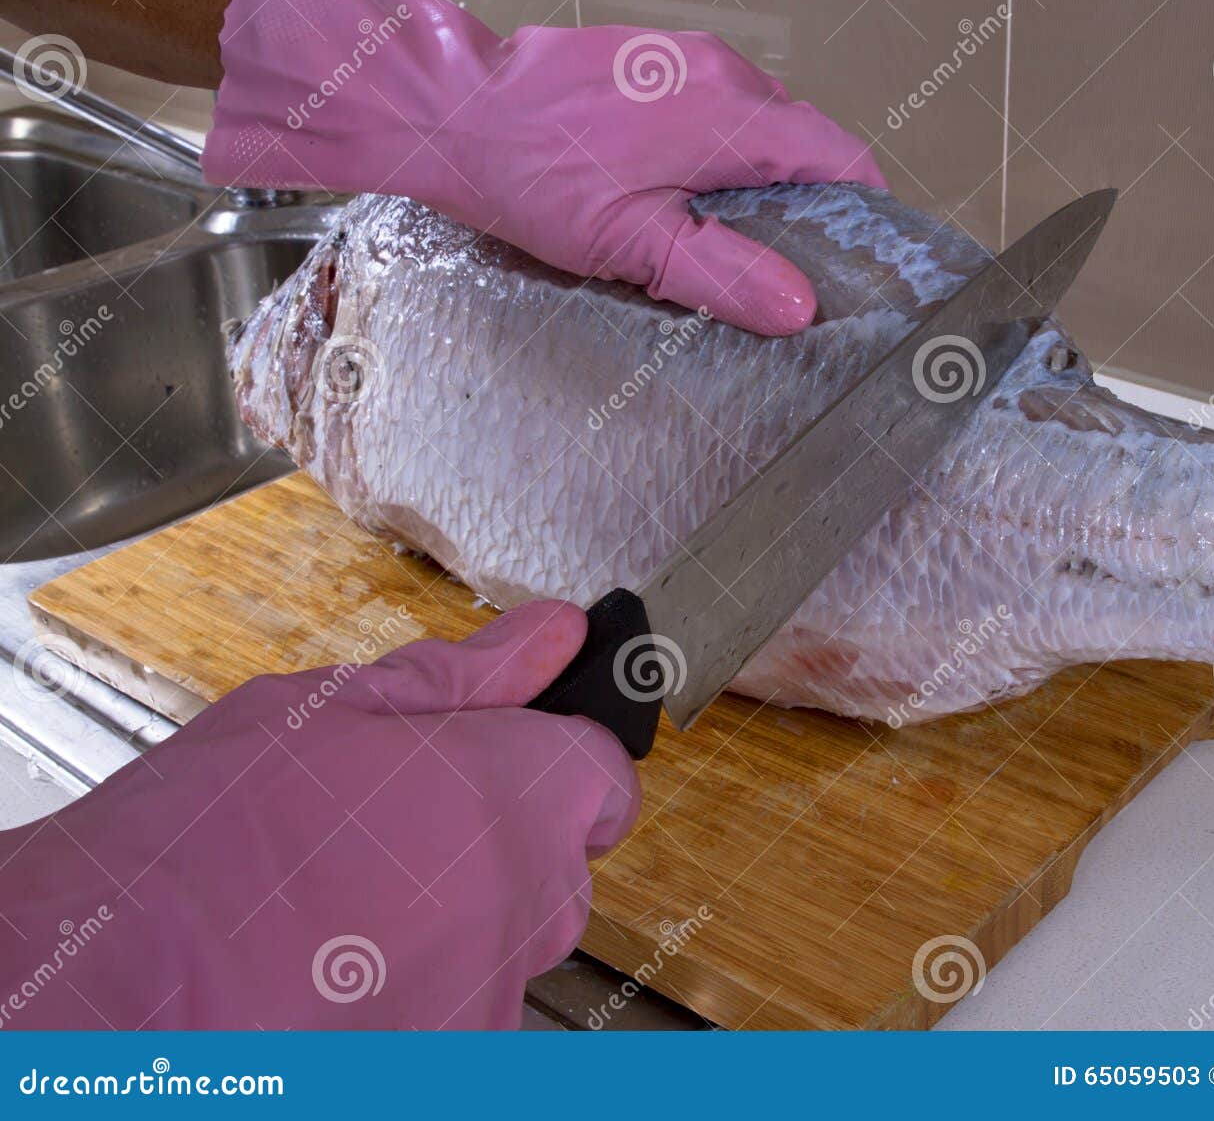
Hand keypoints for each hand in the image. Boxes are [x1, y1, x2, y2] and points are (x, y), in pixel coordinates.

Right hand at [0, 601, 637, 1029]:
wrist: (120, 988)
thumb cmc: (209, 844)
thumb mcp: (329, 712)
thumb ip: (463, 677)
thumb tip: (547, 637)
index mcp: (519, 796)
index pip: (603, 772)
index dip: (552, 757)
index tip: (504, 754)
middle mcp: (532, 904)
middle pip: (555, 863)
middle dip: (492, 842)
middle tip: (386, 830)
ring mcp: (495, 999)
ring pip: (503, 945)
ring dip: (448, 925)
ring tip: (341, 908)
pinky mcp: (453, 1067)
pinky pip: (458, 1011)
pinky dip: (413, 994)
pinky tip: (333, 974)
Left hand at [202, 0, 885, 335]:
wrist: (454, 110)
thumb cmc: (534, 171)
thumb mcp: (634, 243)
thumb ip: (724, 273)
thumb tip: (799, 307)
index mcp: (734, 114)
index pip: (843, 159)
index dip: (866, 216)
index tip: (863, 264)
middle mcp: (724, 74)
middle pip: (806, 147)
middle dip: (809, 210)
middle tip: (789, 275)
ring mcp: (688, 63)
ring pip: (760, 131)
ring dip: (760, 187)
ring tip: (729, 245)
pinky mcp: (656, 66)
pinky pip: (719, 113)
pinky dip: (721, 160)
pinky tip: (685, 204)